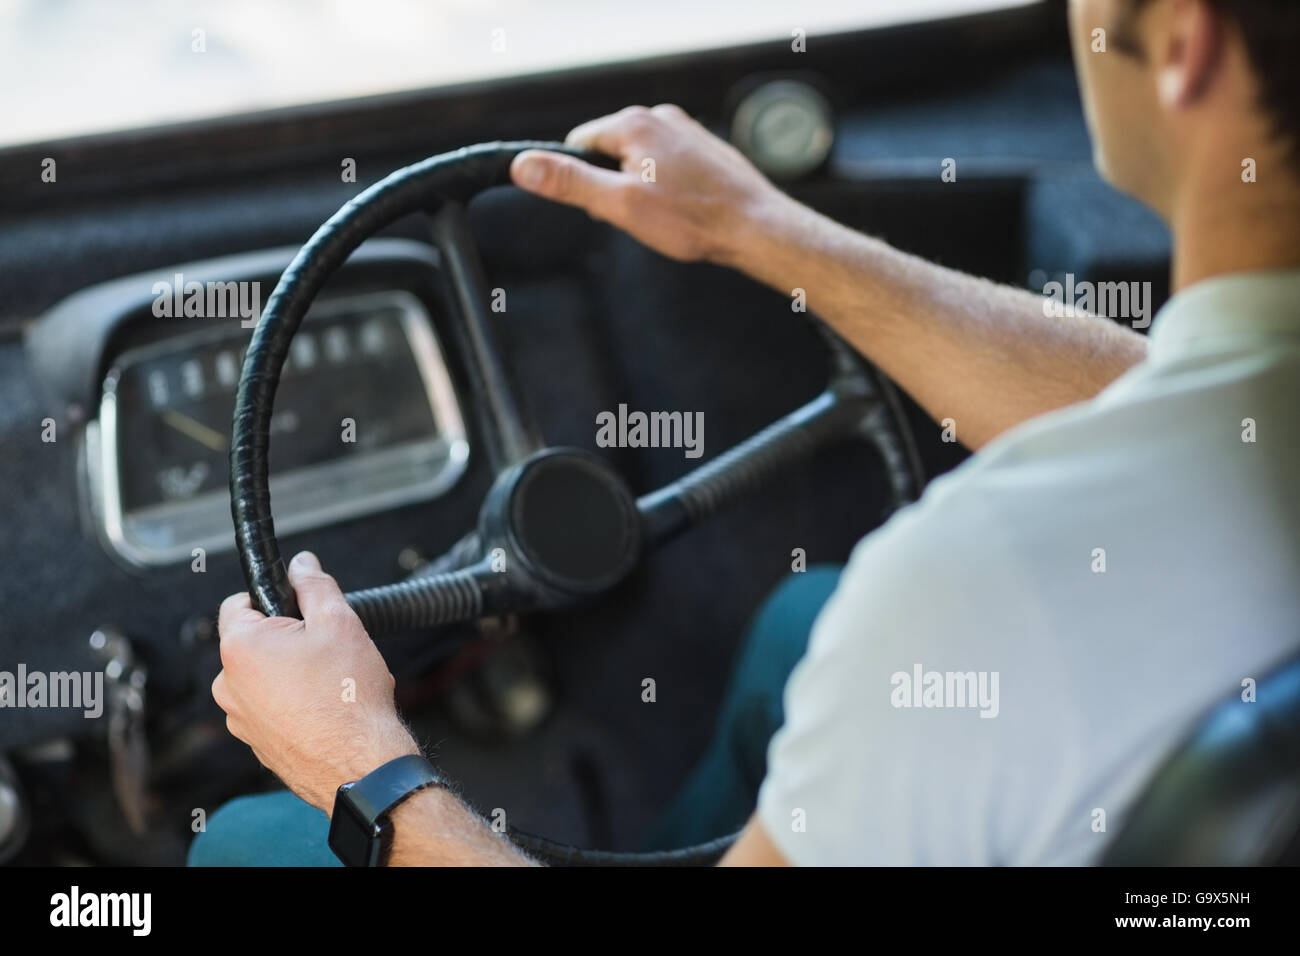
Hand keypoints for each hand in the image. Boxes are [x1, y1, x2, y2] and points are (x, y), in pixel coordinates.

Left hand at [213, 551, 419, 812]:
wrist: (361, 764)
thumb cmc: (349, 699)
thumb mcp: (340, 622)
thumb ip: (315, 585)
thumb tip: (303, 565)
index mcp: (241, 648)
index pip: (238, 602)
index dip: (273, 598)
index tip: (298, 607)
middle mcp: (229, 685)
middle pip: (254, 641)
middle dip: (287, 639)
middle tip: (326, 648)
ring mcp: (240, 719)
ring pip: (264, 676)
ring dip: (291, 673)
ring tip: (330, 682)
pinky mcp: (257, 743)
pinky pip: (271, 708)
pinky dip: (294, 703)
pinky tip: (326, 707)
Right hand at [510, 103, 792, 266]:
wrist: (756, 227)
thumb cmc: (692, 219)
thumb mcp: (619, 205)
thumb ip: (569, 183)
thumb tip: (523, 166)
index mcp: (633, 123)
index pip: (579, 145)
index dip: (583, 183)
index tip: (604, 208)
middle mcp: (660, 116)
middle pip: (610, 153)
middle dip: (614, 188)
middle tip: (640, 218)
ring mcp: (685, 130)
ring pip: (639, 162)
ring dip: (641, 191)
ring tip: (666, 217)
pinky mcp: (704, 149)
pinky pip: (667, 167)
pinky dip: (667, 190)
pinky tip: (684, 212)